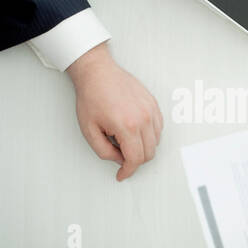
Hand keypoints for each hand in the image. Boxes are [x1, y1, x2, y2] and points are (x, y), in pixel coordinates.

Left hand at [68, 43, 162, 180]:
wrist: (97, 73)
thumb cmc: (91, 97)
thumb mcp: (89, 131)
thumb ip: (104, 152)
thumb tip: (119, 160)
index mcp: (127, 126)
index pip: (135, 159)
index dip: (128, 171)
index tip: (122, 174)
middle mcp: (143, 118)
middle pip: (149, 153)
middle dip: (135, 161)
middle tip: (119, 155)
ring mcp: (151, 110)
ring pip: (156, 142)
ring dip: (142, 148)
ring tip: (124, 139)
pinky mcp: (153, 104)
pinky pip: (159, 128)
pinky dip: (149, 135)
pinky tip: (134, 131)